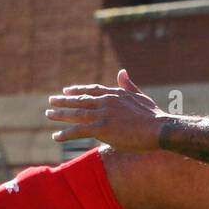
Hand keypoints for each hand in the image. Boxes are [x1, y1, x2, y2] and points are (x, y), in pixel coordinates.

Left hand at [46, 70, 166, 150]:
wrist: (160, 129)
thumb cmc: (155, 117)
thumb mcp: (141, 97)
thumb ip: (128, 85)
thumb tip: (122, 72)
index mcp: (115, 94)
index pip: (92, 90)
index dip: (78, 90)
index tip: (67, 90)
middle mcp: (106, 101)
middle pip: (80, 100)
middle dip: (64, 100)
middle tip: (51, 100)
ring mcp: (103, 114)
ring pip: (76, 114)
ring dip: (60, 114)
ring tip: (48, 114)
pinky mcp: (101, 128)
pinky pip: (78, 131)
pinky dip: (66, 134)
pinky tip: (56, 136)